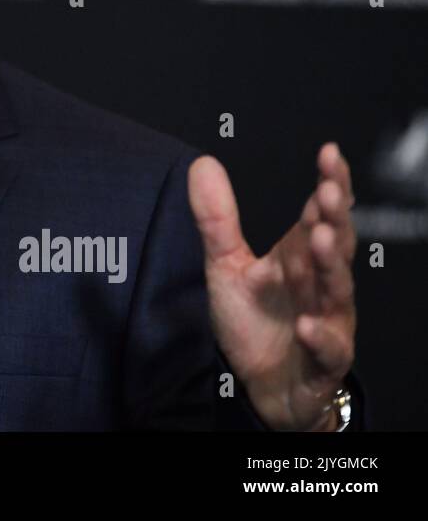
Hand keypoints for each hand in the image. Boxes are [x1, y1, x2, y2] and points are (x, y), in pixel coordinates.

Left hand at [187, 143, 356, 430]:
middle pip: (336, 245)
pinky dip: (321, 336)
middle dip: (335, 218)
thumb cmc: (253, 322)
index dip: (329, 184)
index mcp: (301, 256)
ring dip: (332, 266)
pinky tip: (309, 324)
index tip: (329, 154)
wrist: (262, 385)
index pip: (319, 214)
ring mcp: (327, 320)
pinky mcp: (324, 360)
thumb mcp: (227, 265)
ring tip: (322, 239)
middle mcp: (320, 284)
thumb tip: (202, 163)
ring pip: (337, 290)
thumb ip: (218, 218)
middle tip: (329, 191)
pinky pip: (329, 348)